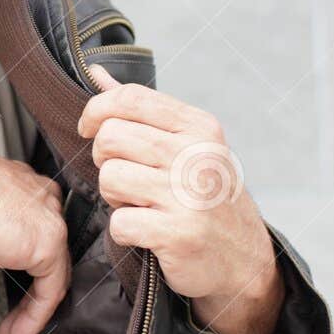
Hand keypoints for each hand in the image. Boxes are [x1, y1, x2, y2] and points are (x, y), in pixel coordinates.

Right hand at [0, 139, 68, 333]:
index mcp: (20, 182)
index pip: (35, 226)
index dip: (23, 261)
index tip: (7, 286)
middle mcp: (41, 195)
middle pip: (49, 251)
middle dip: (32, 289)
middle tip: (12, 315)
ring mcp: (49, 217)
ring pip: (52, 274)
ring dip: (30, 309)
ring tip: (11, 331)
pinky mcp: (48, 243)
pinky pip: (49, 291)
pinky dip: (33, 317)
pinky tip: (15, 333)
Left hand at [78, 64, 283, 333]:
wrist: (243, 262)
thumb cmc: (204, 196)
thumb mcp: (185, 145)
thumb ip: (140, 109)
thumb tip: (96, 72)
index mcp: (199, 127)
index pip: (128, 98)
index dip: (95, 112)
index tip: (90, 130)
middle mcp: (197, 155)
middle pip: (110, 138)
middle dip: (106, 161)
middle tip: (128, 179)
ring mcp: (190, 195)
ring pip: (110, 179)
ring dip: (115, 198)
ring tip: (142, 205)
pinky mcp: (179, 233)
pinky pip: (119, 223)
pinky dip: (125, 232)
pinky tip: (148, 233)